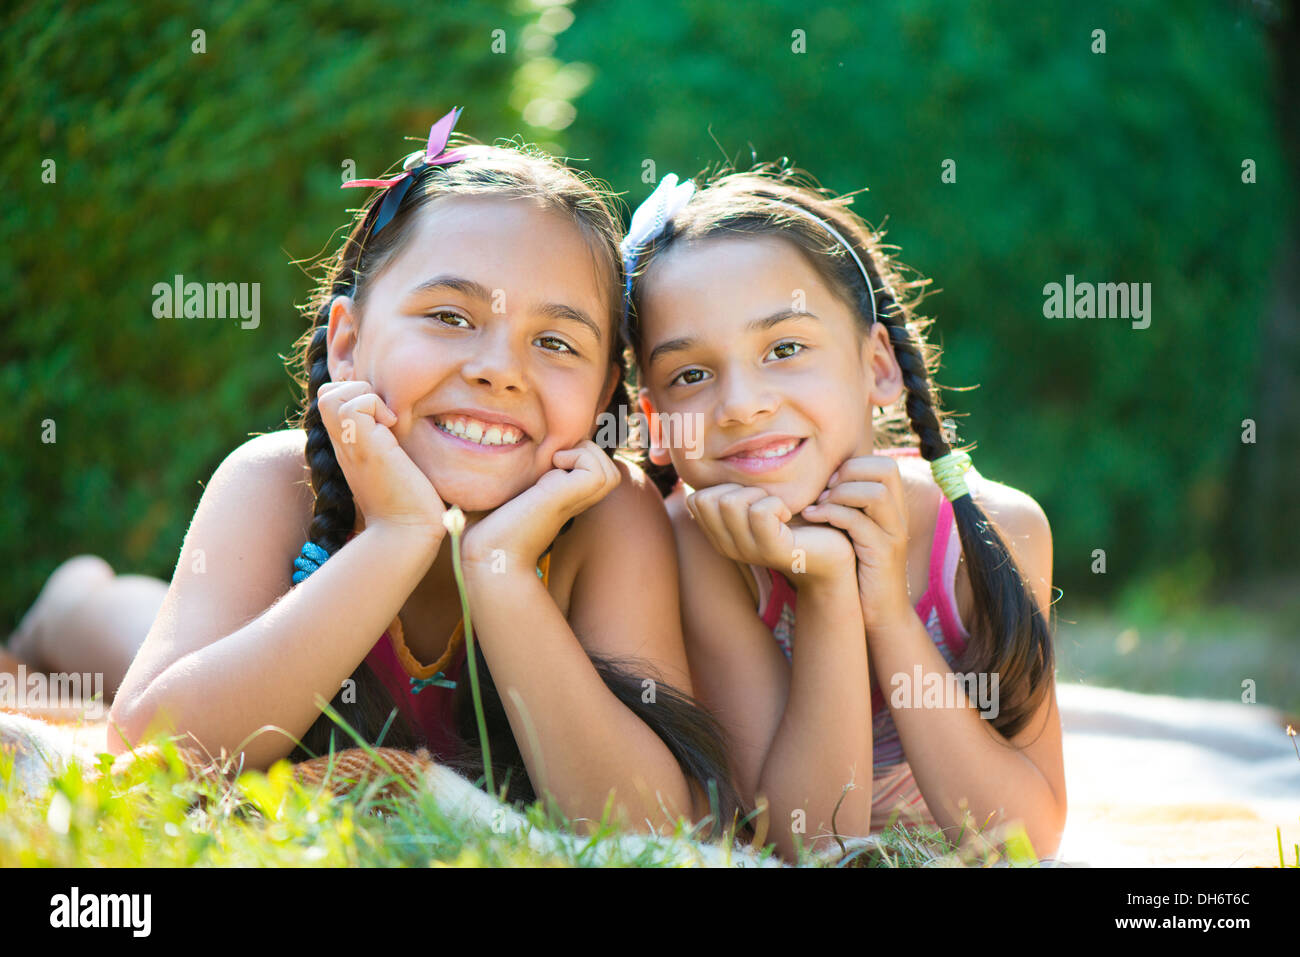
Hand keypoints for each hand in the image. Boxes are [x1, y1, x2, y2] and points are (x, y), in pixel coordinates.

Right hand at [316, 379, 446, 535]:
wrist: (408, 533)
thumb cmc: (411, 505)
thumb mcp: (396, 463)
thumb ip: (390, 442)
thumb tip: (403, 423)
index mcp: (350, 446)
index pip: (334, 400)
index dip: (357, 395)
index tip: (385, 416)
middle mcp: (343, 444)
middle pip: (326, 392)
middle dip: (357, 390)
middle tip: (385, 415)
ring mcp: (349, 445)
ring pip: (331, 393)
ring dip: (364, 396)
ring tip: (388, 422)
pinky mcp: (363, 447)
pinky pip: (354, 404)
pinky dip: (375, 406)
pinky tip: (393, 430)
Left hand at [458, 439, 619, 570]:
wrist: (488, 553)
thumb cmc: (484, 527)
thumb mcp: (504, 491)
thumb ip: (514, 474)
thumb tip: (498, 444)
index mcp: (563, 500)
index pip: (594, 473)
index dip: (579, 454)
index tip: (549, 454)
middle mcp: (574, 502)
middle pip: (609, 472)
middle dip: (586, 452)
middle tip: (554, 457)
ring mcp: (575, 501)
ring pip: (609, 470)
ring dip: (584, 453)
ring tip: (555, 461)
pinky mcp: (569, 497)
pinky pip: (597, 469)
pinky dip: (579, 457)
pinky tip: (553, 466)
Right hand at [685, 484, 855, 584]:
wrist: (830, 555)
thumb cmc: (796, 521)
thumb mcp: (758, 502)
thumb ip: (736, 489)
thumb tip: (710, 455)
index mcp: (719, 535)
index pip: (696, 500)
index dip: (723, 488)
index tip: (751, 497)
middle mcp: (727, 547)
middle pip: (709, 499)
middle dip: (740, 488)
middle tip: (767, 501)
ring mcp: (748, 551)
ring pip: (731, 502)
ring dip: (759, 494)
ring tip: (778, 508)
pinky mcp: (773, 550)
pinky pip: (760, 511)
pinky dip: (776, 503)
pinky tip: (787, 515)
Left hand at [801, 456, 913, 632]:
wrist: (880, 615)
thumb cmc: (859, 572)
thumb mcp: (854, 533)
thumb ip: (846, 507)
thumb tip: (820, 482)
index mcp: (893, 508)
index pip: (884, 465)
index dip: (853, 465)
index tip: (828, 484)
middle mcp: (898, 517)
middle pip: (886, 470)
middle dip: (848, 473)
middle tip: (823, 491)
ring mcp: (893, 535)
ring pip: (875, 494)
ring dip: (839, 494)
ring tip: (816, 506)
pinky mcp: (882, 554)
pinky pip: (859, 522)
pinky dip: (831, 514)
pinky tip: (811, 518)